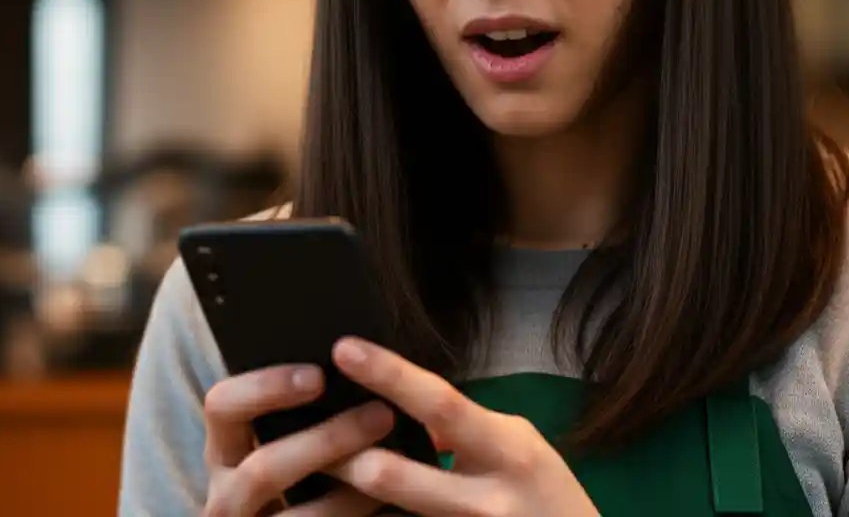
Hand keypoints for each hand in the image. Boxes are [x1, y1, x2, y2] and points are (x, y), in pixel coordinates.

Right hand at [201, 363, 394, 516]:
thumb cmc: (294, 474)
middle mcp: (226, 492)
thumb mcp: (281, 442)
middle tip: (381, 414)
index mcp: (225, 449)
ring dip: (350, 493)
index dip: (265, 388)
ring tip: (396, 469)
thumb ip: (300, 412)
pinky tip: (388, 505)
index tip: (318, 375)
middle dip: (326, 441)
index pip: (221, 405)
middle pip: (264, 467)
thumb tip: (355, 355)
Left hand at [329, 338, 601, 516]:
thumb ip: (464, 427)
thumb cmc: (548, 494)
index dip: (389, 375)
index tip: (343, 348)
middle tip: (301, 435)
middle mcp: (486, 500)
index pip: (441, 404)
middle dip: (342, 458)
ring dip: (347, 498)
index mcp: (507, 451)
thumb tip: (403, 402)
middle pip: (392, 476)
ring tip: (314, 473)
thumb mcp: (516, 447)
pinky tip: (346, 510)